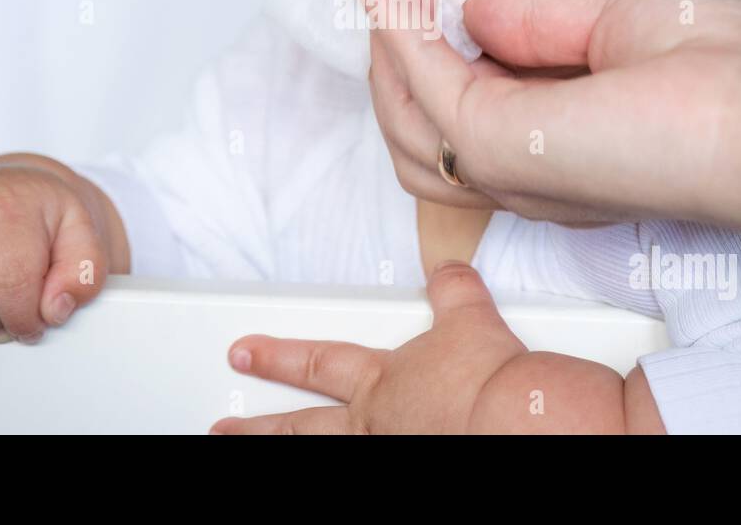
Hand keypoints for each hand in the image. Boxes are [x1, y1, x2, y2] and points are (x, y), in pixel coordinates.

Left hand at [210, 261, 656, 433]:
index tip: (245, 352)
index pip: (318, 361)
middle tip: (223, 427)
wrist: (517, 417)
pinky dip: (350, 467)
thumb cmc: (492, 378)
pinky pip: (360, 473)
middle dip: (258, 426)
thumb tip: (448, 267)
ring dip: (282, 449)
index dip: (278, 355)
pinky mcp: (409, 467)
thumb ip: (454, 291)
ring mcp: (387, 450)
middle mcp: (375, 422)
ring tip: (246, 449)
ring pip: (321, 452)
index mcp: (383, 378)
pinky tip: (353, 455)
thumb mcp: (471, 317)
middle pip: (301, 426)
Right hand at [345, 0, 740, 223]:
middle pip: (419, 115)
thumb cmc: (732, 76)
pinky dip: (397, 32)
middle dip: (396, 33)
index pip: (465, 95)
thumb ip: (534, 18)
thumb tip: (471, 3)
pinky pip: (421, 85)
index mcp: (556, 140)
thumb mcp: (616, 17)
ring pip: (406, 115)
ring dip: (386, 36)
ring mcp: (507, 165)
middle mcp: (524, 167)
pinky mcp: (498, 148)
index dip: (433, 29)